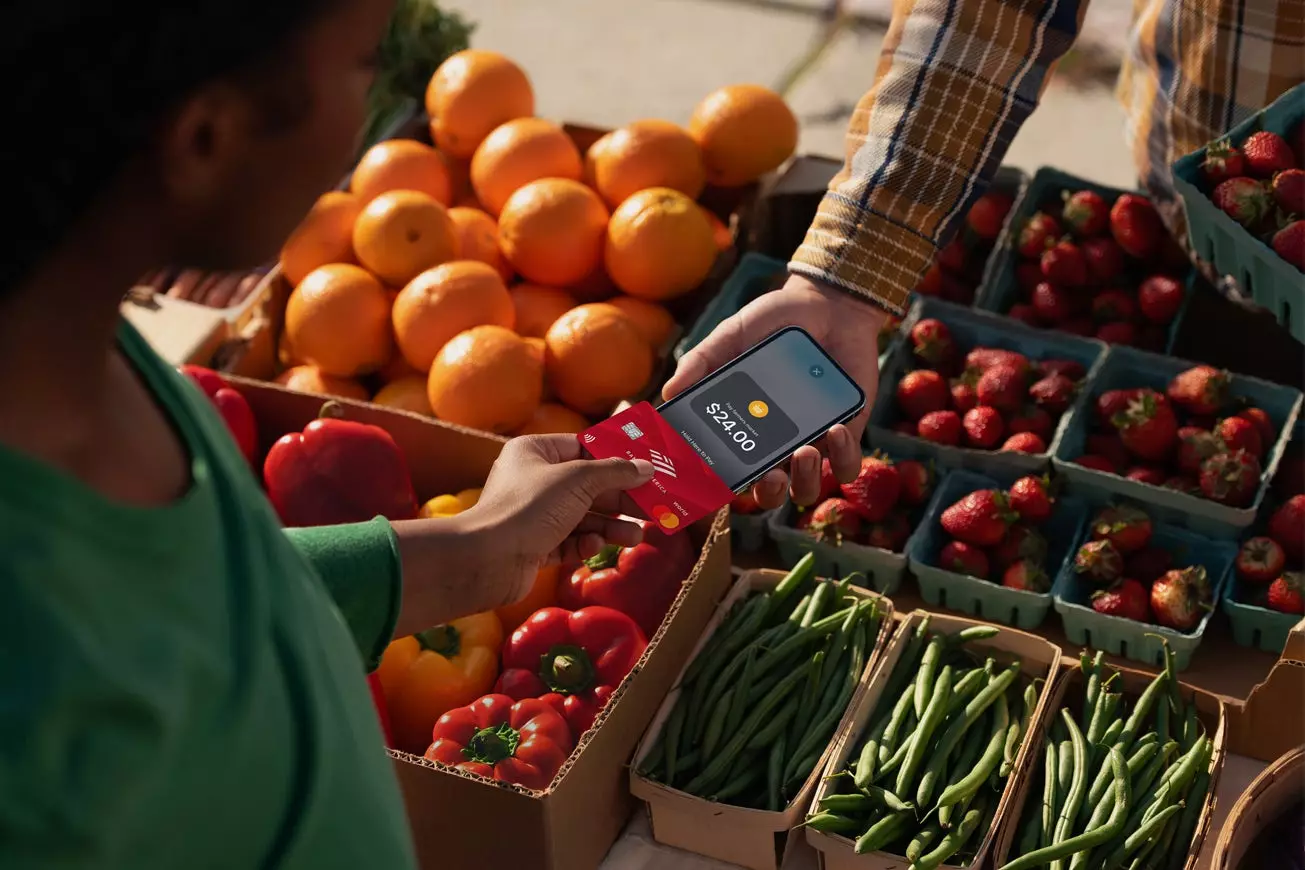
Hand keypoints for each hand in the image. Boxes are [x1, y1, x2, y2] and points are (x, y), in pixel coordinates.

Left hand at [392, 435, 652, 633]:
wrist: (488, 560)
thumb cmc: (528, 507)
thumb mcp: (578, 480)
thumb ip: (615, 472)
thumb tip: (645, 467)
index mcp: (534, 451)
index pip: (582, 448)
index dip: (614, 457)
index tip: (645, 467)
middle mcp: (532, 480)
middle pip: (587, 486)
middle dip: (619, 499)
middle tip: (652, 507)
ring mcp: (533, 515)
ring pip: (582, 517)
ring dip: (610, 526)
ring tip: (635, 536)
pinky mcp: (535, 546)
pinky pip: (569, 541)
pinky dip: (585, 545)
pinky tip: (594, 548)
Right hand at [663, 273, 886, 507]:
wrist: (827, 306)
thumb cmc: (773, 323)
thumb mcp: (731, 336)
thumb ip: (702, 361)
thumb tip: (668, 391)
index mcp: (743, 428)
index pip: (727, 470)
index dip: (719, 484)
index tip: (715, 478)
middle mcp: (775, 444)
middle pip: (767, 493)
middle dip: (768, 493)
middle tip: (770, 475)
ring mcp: (812, 443)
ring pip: (806, 488)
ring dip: (805, 480)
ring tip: (804, 451)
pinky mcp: (847, 434)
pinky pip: (847, 464)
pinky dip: (844, 456)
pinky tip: (835, 429)